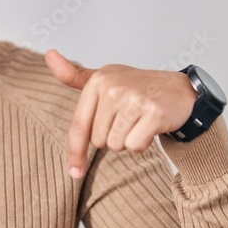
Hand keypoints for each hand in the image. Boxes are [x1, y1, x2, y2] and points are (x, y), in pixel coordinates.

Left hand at [44, 50, 196, 177]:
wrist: (179, 90)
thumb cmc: (136, 87)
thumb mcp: (104, 78)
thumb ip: (74, 74)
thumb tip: (49, 54)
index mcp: (98, 80)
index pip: (78, 125)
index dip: (75, 152)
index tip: (74, 172)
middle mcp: (114, 88)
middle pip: (98, 140)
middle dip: (112, 138)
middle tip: (127, 120)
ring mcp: (134, 99)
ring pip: (116, 145)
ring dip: (127, 140)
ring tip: (138, 122)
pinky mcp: (153, 113)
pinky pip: (135, 146)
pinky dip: (142, 143)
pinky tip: (150, 127)